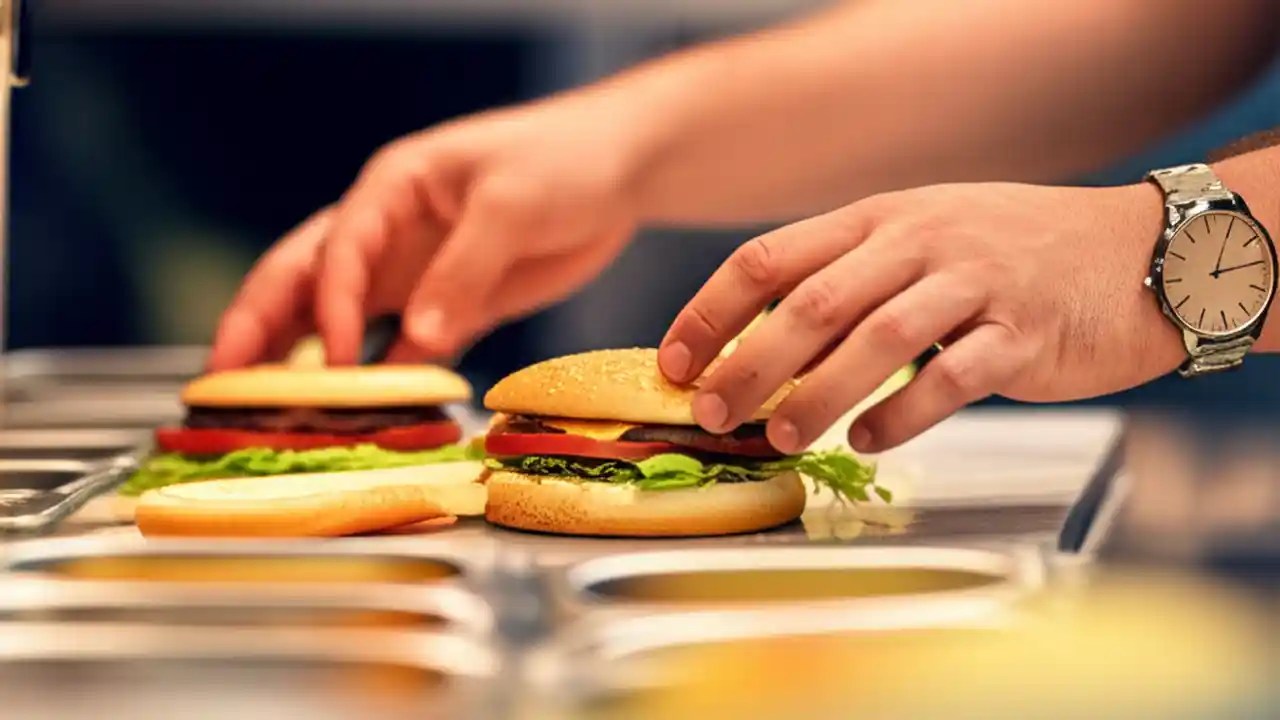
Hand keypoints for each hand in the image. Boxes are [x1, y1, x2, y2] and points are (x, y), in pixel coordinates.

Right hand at [209, 92, 643, 368]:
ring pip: (340, 318)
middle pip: (305, 279)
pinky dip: (377, 380)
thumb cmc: (562, 161)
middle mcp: (387, 233)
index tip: (332, 356)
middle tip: (220, 381)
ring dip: (302, 360)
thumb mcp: (512, 204)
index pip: (339, 249)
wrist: (617, 172)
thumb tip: (419, 338)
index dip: (327, 304)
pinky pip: (400, 348)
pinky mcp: (448, 306)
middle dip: (258, 328)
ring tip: (264, 409)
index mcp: (391, 188)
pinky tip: (358, 415)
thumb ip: (463, 269)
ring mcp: (414, 273)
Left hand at [659, 182, 1184, 452]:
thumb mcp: (920, 239)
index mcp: (878, 218)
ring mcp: (975, 283)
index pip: (769, 259)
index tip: (674, 361)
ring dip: (816, 395)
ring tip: (778, 437)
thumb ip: (848, 279)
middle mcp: (919, 241)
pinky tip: (869, 440)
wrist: (1138, 254)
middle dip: (748, 364)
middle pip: (811, 304)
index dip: (711, 311)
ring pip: (876, 340)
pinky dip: (903, 414)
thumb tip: (755, 346)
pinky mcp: (1025, 333)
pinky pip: (952, 377)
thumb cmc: (1011, 255)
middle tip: (712, 411)